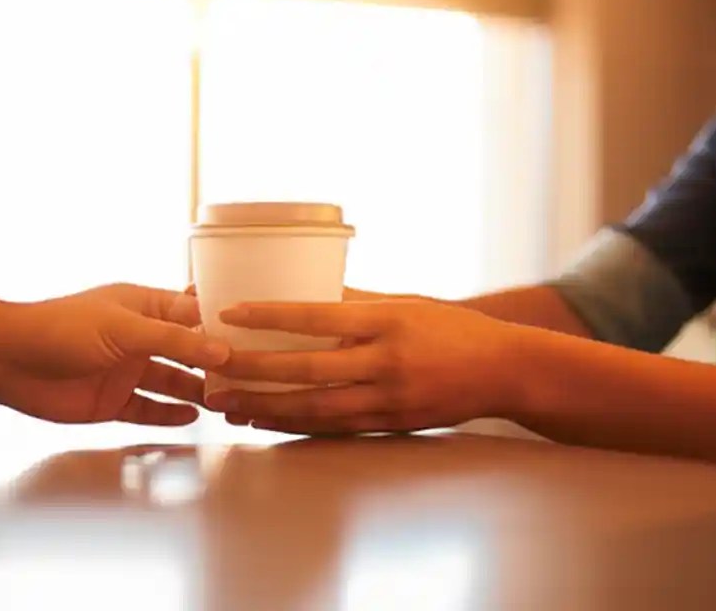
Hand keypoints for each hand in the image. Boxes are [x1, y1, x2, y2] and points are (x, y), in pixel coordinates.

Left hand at [0, 284, 230, 425]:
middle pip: (186, 351)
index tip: (255, 338)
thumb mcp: (125, 328)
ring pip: (172, 382)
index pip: (192, 313)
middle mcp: (138, 337)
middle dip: (214, 363)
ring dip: (197, 391)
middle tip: (250, 376)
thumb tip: (222, 350)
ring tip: (228, 401)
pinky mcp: (112, 401)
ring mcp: (126, 370)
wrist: (9, 362)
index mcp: (143, 306)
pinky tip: (192, 419)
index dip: (221, 326)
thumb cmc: (63, 328)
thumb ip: (174, 341)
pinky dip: (169, 415)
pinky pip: (148, 409)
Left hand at [204, 299, 524, 434]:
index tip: (228, 313)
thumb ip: (355, 300)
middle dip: (253, 372)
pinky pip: (332, 426)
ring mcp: (388, 397)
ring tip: (224, 403)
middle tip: (210, 369)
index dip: (270, 316)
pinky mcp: (389, 423)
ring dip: (264, 407)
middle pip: (307, 369)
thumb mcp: (406, 303)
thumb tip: (302, 289)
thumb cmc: (453, 328)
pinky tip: (262, 421)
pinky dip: (293, 424)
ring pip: (314, 406)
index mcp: (387, 320)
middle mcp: (385, 361)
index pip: (318, 316)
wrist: (505, 371)